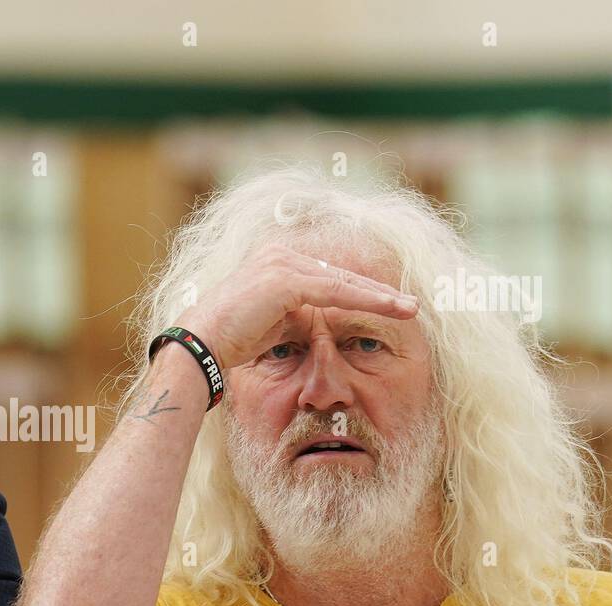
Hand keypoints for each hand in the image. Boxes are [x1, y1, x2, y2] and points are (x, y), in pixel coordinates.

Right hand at [181, 245, 419, 370]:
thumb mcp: (273, 324)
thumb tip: (324, 324)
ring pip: (344, 281)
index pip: (328, 276)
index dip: (360, 292)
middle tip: (410, 304)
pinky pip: (336, 291)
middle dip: (377, 291)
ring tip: (410, 308)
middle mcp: (280, 254)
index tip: (388, 305)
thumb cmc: (231, 341)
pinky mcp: (286, 279)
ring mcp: (282, 263)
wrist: (202, 344)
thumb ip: (298, 315)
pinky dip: (366, 301)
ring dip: (379, 296)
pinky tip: (390, 309)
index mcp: (275, 262)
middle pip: (340, 274)